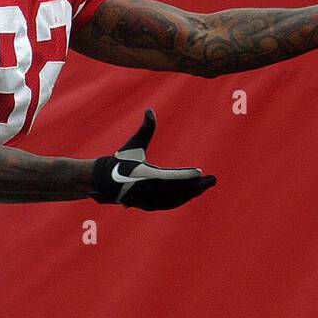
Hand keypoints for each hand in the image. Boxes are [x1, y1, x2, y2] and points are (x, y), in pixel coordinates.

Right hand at [92, 110, 215, 210]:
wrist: (104, 181)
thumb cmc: (121, 160)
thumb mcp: (133, 145)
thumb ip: (145, 129)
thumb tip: (150, 110)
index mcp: (141, 175)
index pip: (168, 177)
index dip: (185, 175)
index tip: (201, 172)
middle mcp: (144, 190)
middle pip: (175, 190)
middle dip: (196, 186)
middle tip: (212, 180)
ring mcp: (146, 201)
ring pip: (174, 199)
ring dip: (192, 193)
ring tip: (206, 185)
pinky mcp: (148, 206)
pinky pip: (170, 204)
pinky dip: (183, 198)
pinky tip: (193, 193)